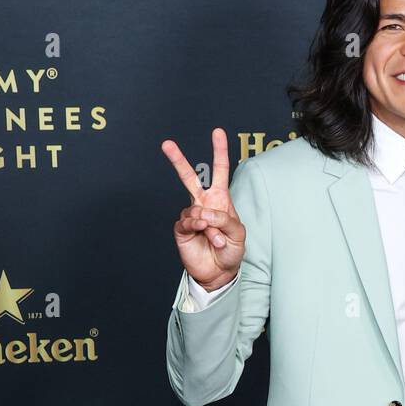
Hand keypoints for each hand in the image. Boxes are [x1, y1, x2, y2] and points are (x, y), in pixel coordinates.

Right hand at [162, 128, 244, 290]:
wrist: (219, 273)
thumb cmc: (231, 251)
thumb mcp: (238, 233)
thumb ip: (225, 219)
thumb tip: (205, 214)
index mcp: (220, 199)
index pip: (219, 171)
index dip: (219, 152)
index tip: (217, 132)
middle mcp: (203, 203)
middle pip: (189, 177)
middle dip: (178, 160)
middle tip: (166, 144)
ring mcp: (191, 216)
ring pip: (195, 209)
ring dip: (209, 225)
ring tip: (217, 239)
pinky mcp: (182, 229)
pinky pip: (187, 222)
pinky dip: (198, 228)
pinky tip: (204, 234)